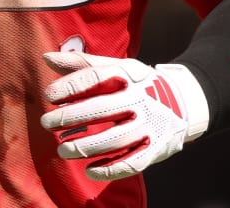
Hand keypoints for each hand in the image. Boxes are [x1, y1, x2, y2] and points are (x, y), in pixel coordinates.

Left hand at [39, 51, 209, 180]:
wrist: (183, 101)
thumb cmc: (137, 83)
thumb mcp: (115, 67)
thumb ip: (81, 64)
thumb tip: (47, 58)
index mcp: (128, 75)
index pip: (96, 77)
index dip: (71, 86)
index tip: (49, 96)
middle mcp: (140, 99)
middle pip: (103, 109)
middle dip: (72, 117)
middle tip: (46, 123)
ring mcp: (150, 124)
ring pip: (116, 138)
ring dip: (87, 147)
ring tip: (62, 149)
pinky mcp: (157, 147)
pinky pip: (134, 162)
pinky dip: (112, 169)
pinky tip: (90, 170)